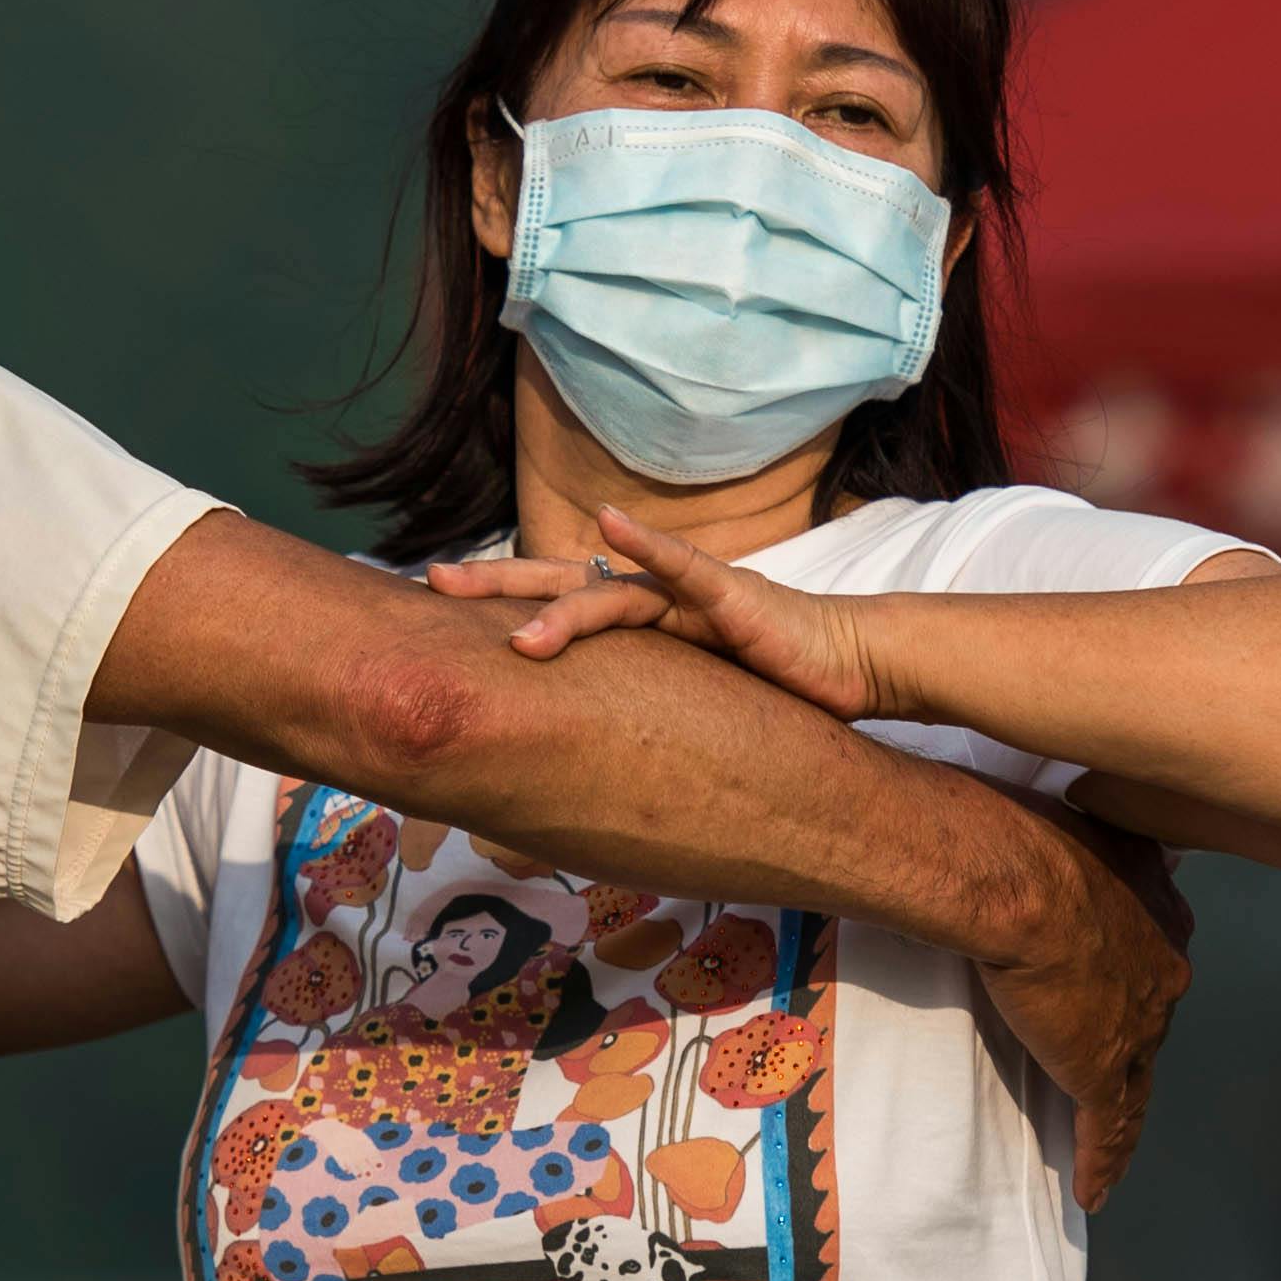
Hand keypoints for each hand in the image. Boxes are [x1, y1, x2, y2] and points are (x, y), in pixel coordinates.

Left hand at [428, 507, 904, 722]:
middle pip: (559, 583)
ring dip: (557, 607)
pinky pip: (682, 569)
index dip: (500, 607)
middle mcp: (655, 599)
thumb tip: (582, 754)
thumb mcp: (685, 704)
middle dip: (496, 584)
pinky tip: (613, 525)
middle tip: (432, 582)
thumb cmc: (770, 688)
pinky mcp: (731, 599)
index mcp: (640, 623)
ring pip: (609, 592)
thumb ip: (637, 711)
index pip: (557, 608)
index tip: (437, 611)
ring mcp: (689, 596)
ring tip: (512, 635)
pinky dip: (647, 546)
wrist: (848, 667)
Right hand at [975, 802, 1191, 1209]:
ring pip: (1136, 1084)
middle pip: (1148, 1021)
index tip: (1116, 991)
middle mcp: (1162, 970)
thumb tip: (1063, 828)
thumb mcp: (1075, 825)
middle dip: (1130, 1044)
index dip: (1134, 980)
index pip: (1152, 959)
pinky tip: (1095, 1191)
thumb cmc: (1028, 838)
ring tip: (1107, 1147)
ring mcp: (1137, 1026)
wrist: (1019, 878)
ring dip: (1121, 1116)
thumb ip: (1082, 841)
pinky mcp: (1102, 1071)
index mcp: (1158, 911)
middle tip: (1100, 1064)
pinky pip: (1108, 1127)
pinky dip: (1102, 1160)